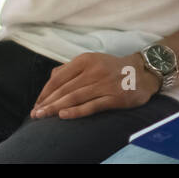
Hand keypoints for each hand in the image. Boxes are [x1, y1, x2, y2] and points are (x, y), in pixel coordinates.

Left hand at [30, 51, 159, 119]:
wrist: (143, 72)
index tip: (37, 103)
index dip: (45, 92)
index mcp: (86, 60)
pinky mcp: (115, 97)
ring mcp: (105, 84)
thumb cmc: (113, 68)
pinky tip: (63, 116)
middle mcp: (94, 70)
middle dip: (47, 102)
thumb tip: (51, 78)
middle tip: (35, 114)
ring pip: (75, 97)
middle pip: (65, 89)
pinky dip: (76, 111)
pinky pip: (92, 105)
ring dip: (56, 108)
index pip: (59, 77)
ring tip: (43, 117)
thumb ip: (71, 68)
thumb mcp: (92, 61)